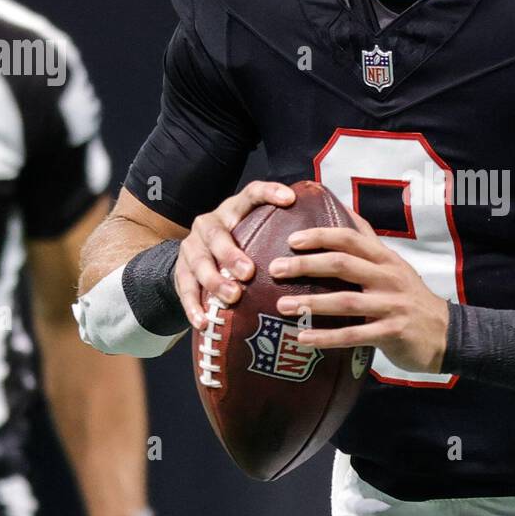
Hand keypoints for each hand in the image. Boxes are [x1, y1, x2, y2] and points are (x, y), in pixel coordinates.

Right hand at [173, 180, 294, 328]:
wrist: (196, 259)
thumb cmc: (241, 246)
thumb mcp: (257, 233)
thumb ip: (284, 232)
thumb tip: (334, 231)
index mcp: (234, 210)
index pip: (252, 193)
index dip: (269, 193)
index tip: (289, 200)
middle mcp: (210, 224)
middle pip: (217, 234)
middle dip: (232, 253)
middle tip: (249, 272)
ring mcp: (192, 247)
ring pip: (198, 262)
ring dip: (214, 281)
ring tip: (231, 297)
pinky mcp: (179, 271)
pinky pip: (183, 289)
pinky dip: (193, 306)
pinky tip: (203, 322)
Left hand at [269, 208, 449, 373]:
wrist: (446, 334)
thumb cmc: (411, 298)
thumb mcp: (394, 265)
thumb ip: (368, 242)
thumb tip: (343, 210)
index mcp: (386, 259)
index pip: (351, 238)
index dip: (320, 236)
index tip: (291, 239)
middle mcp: (389, 278)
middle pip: (343, 264)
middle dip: (307, 265)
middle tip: (275, 268)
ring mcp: (391, 306)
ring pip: (346, 301)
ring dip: (311, 302)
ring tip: (282, 305)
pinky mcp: (392, 333)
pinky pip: (354, 335)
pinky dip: (326, 338)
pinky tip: (302, 338)